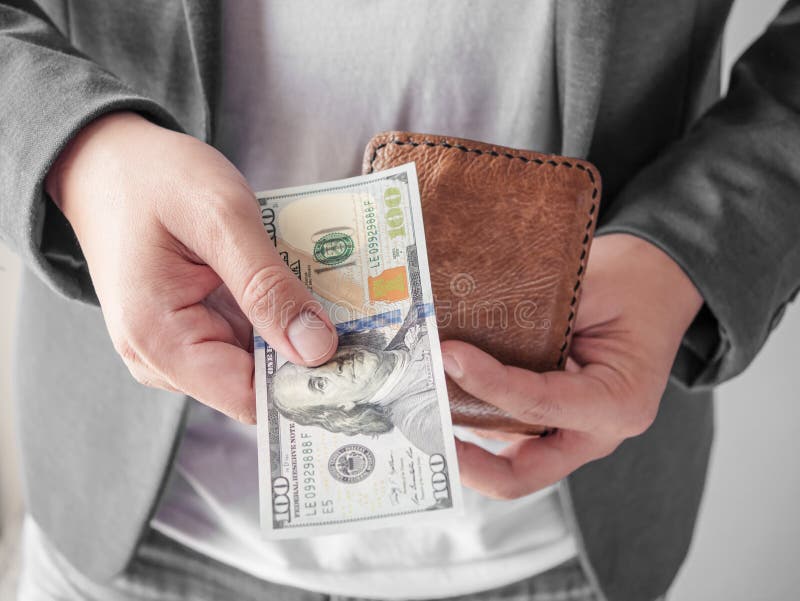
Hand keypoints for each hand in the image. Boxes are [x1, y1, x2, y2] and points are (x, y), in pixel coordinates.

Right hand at [45, 112, 337, 422]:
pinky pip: (245, 339)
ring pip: (257, 362)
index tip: (363, 363)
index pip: (250, 399)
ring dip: (299, 334)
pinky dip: (279, 317)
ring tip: (345, 302)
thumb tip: (317, 349)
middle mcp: (162, 359)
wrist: (107, 160)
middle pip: (257, 383)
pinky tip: (307, 291)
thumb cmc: (155, 178)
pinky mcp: (191, 330)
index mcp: (159, 340)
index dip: (308, 386)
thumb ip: (267, 286)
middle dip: (311, 356)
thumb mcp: (220, 218)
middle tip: (369, 325)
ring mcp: (175, 348)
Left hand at [441, 233, 702, 498]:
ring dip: (465, 438)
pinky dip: (479, 417)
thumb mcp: (591, 291)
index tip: (449, 354)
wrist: (656, 285)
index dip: (488, 381)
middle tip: (423, 430)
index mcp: (618, 404)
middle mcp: (596, 433)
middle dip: (468, 461)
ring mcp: (575, 433)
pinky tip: (449, 393)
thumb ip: (537, 322)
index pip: (539, 406)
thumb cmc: (632, 285)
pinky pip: (512, 434)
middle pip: (522, 473)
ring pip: (510, 457)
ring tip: (424, 405)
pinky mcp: (556, 423)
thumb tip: (466, 337)